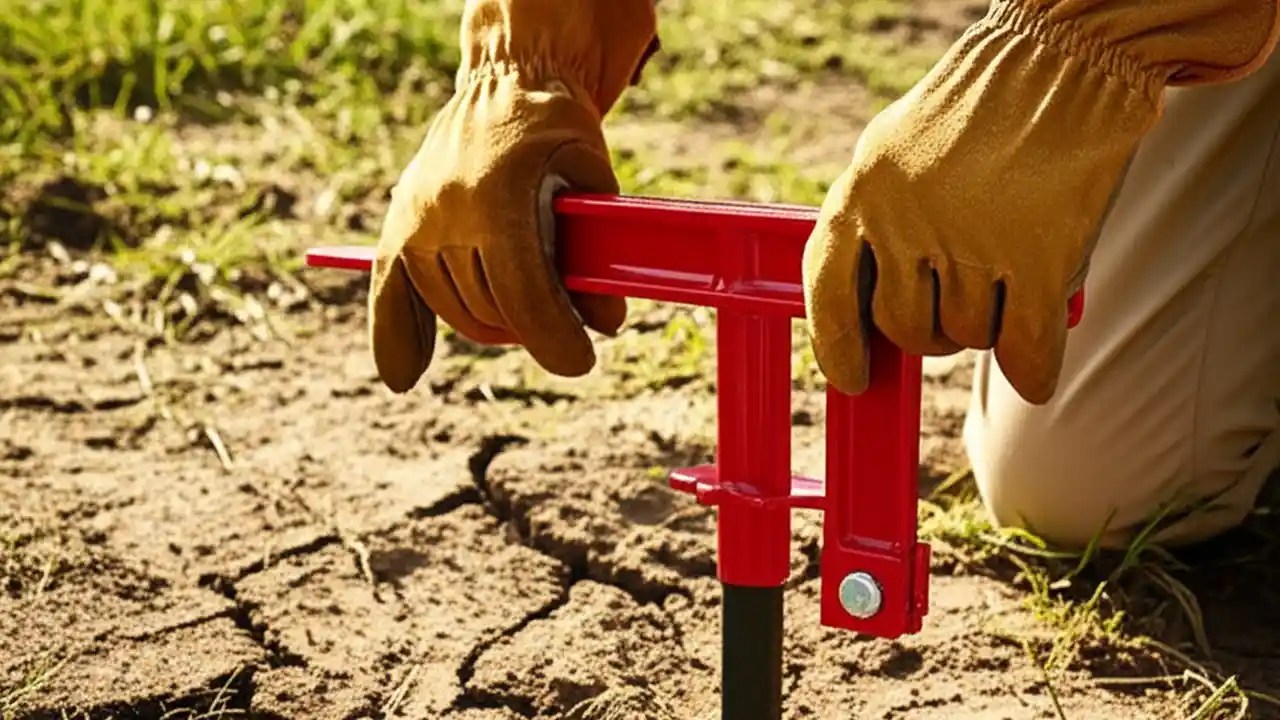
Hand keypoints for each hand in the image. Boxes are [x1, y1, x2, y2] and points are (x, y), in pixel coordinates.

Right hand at [368, 0, 658, 392]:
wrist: (507, 79)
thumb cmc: (558, 128)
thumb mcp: (593, 179)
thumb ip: (600, 254)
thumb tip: (606, 323)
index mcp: (498, 196)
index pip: (522, 295)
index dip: (555, 338)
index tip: (581, 362)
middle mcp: (444, 211)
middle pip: (490, 308)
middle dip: (534, 327)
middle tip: (569, 328)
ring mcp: (415, 219)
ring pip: (454, 309)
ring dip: (494, 321)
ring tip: (528, 310)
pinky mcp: (399, 224)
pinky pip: (389, 294)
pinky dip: (397, 337)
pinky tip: (406, 375)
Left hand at [802, 0, 1278, 403]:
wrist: (1062, 61)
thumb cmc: (978, 111)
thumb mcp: (892, 152)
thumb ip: (874, 226)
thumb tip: (868, 315)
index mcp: (860, 192)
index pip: (827, 293)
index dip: (835, 347)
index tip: (851, 380)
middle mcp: (906, 220)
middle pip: (905, 327)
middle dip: (931, 334)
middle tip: (958, 307)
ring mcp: (972, 241)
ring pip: (968, 336)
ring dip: (989, 329)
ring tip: (1009, 278)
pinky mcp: (1038, 258)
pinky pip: (1024, 347)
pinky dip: (1033, 368)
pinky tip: (1038, 371)